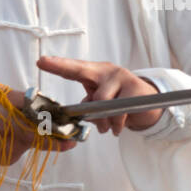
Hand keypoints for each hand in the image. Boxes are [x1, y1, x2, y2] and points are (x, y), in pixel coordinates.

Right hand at [0, 87, 77, 166]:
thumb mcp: (0, 94)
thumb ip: (24, 100)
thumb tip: (40, 103)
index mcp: (21, 130)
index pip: (50, 139)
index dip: (63, 140)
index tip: (74, 140)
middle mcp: (17, 146)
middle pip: (34, 137)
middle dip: (31, 128)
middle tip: (13, 115)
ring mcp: (7, 155)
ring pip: (20, 142)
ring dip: (15, 132)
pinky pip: (8, 148)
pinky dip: (4, 140)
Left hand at [36, 55, 162, 135]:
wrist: (150, 103)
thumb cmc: (120, 100)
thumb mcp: (102, 100)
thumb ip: (89, 103)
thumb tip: (80, 113)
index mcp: (96, 73)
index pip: (74, 68)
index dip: (57, 65)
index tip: (41, 61)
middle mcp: (107, 71)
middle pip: (81, 70)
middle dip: (61, 67)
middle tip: (48, 70)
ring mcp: (122, 77)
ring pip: (100, 101)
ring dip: (101, 119)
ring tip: (105, 128)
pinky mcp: (135, 89)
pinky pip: (118, 111)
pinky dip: (115, 124)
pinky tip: (117, 128)